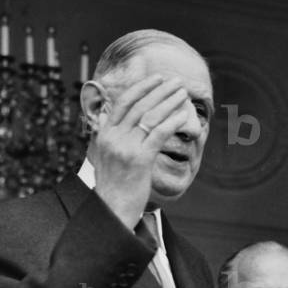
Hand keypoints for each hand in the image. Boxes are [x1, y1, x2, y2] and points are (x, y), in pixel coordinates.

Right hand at [83, 73, 192, 227]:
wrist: (112, 208)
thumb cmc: (114, 184)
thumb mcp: (104, 155)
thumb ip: (107, 135)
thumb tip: (105, 117)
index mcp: (104, 133)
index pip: (123, 102)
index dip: (141, 87)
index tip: (156, 79)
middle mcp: (113, 136)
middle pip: (139, 105)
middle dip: (159, 90)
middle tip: (176, 81)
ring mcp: (126, 147)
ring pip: (150, 116)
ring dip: (169, 102)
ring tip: (183, 94)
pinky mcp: (140, 159)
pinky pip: (158, 134)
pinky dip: (172, 121)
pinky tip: (183, 115)